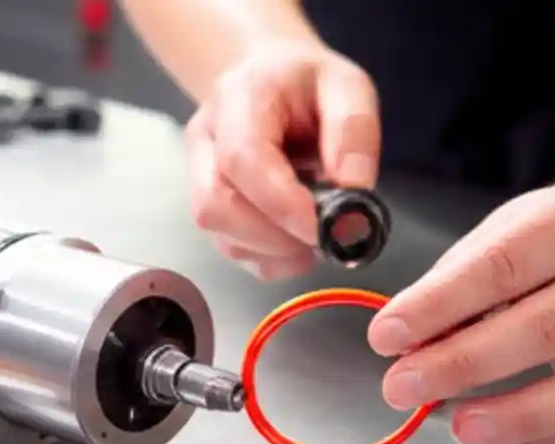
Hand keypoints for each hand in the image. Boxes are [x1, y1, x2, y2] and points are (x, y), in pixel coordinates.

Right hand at [185, 40, 379, 280]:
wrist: (265, 74)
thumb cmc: (306, 81)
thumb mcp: (347, 85)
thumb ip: (354, 132)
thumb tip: (356, 193)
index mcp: (240, 99)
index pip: (242, 159)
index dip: (280, 203)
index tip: (325, 229)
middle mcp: (206, 138)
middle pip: (215, 204)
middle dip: (272, 237)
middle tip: (322, 240)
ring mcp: (198, 172)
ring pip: (216, 231)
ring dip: (269, 250)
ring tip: (313, 240)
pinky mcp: (205, 200)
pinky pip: (225, 244)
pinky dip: (264, 258)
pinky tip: (295, 245)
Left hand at [368, 183, 554, 443]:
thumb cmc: (547, 237)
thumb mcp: (497, 236)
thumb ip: (451, 285)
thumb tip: (407, 344)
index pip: (499, 268)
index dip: (438, 306)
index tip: (385, 335)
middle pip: (540, 329)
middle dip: (461, 365)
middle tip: (402, 386)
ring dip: (512, 415)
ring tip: (457, 426)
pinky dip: (540, 436)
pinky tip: (496, 439)